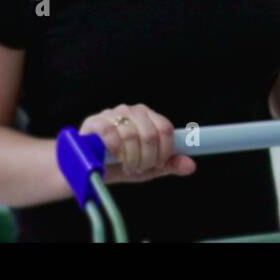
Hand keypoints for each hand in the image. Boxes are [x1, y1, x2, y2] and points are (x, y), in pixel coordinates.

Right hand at [80, 103, 196, 184]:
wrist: (88, 168)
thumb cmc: (120, 164)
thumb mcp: (148, 167)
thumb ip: (169, 165)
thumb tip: (191, 165)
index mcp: (148, 117)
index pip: (165, 128)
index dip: (165, 150)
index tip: (157, 164)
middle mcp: (132, 111)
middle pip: (150, 134)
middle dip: (147, 158)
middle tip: (139, 168)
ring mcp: (112, 114)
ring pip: (131, 134)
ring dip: (131, 157)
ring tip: (127, 166)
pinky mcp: (95, 121)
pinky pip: (110, 133)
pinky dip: (115, 150)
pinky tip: (115, 158)